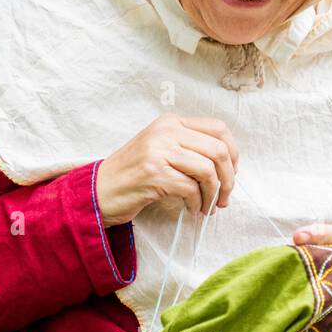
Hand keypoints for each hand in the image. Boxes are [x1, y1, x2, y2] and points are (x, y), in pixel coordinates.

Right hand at [96, 114, 238, 226]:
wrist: (98, 191)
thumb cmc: (132, 175)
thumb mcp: (160, 150)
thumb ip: (188, 149)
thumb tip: (227, 166)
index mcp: (171, 123)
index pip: (218, 129)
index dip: (233, 153)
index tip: (231, 174)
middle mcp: (166, 132)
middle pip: (218, 149)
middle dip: (228, 178)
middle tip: (224, 197)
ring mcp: (159, 151)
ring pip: (208, 170)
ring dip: (213, 194)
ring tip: (208, 207)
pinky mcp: (154, 173)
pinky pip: (191, 188)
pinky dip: (197, 203)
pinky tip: (192, 209)